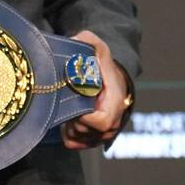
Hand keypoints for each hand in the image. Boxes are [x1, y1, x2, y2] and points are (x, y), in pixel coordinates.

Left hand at [60, 30, 129, 150]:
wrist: (106, 77)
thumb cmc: (101, 62)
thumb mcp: (96, 46)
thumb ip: (87, 41)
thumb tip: (75, 41)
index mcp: (116, 100)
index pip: (102, 121)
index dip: (86, 117)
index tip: (76, 105)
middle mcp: (114, 121)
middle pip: (88, 132)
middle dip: (74, 120)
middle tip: (68, 104)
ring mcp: (105, 133)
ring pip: (80, 139)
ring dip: (70, 126)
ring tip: (69, 108)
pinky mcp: (94, 138)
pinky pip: (75, 144)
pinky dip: (68, 133)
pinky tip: (68, 117)